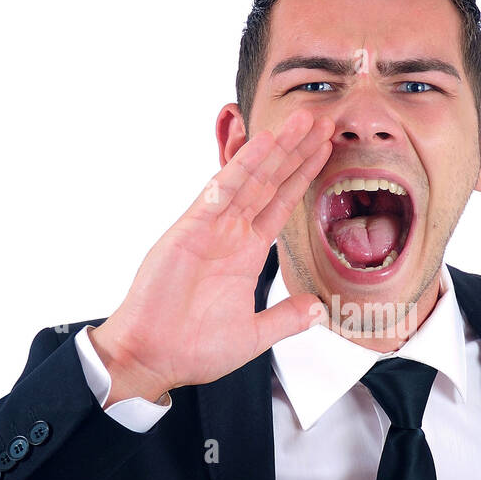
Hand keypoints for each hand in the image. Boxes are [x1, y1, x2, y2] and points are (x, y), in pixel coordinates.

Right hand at [89, 108, 332, 404]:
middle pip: (271, 182)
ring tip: (303, 122)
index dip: (304, 176)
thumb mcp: (253, 335)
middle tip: (324, 121)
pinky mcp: (189, 230)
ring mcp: (211, 229)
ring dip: (276, 149)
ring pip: (250, 179)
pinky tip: (262, 144)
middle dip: (297, 152)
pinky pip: (219, 193)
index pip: (282, 204)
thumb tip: (317, 309)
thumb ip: (286, 318)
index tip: (326, 151)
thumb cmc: (192, 348)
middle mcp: (231, 234)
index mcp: (247, 254)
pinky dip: (241, 168)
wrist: (153, 358)